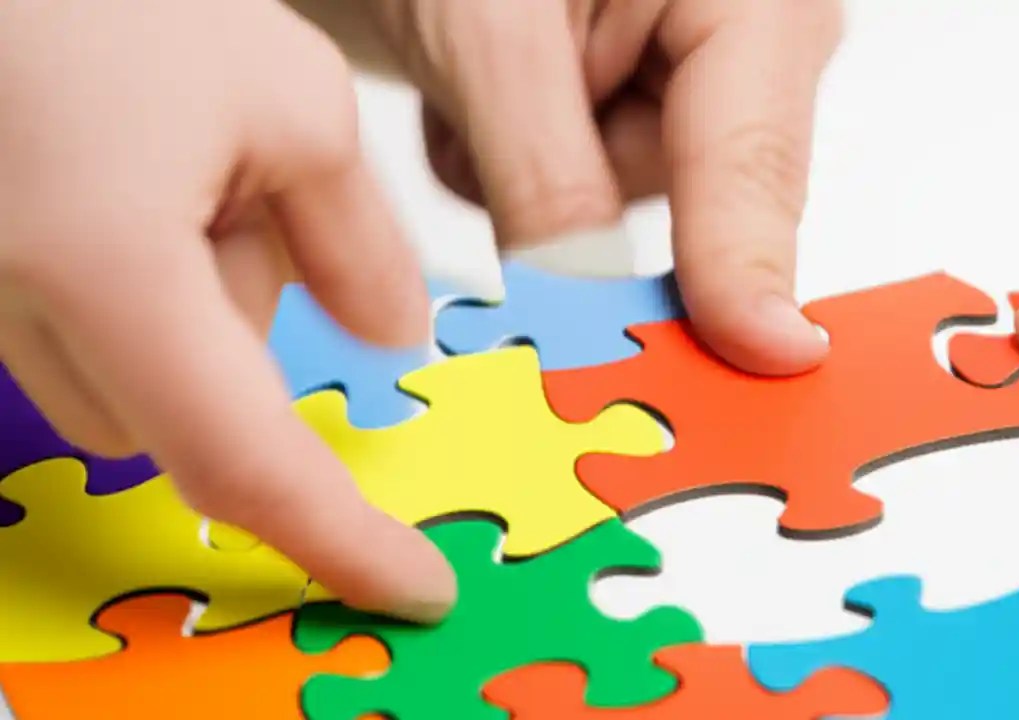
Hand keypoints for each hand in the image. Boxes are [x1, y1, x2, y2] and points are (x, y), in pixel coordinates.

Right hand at [0, 1, 453, 620]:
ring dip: (188, 316)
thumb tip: (389, 335)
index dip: (339, 540)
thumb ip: (354, 241)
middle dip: (251, 341)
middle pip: (189, 420)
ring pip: (132, 385)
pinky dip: (132, 293)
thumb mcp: (290, 96)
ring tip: (174, 167)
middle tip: (250, 192)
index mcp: (106, 268)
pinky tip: (125, 181)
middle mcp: (10, 305)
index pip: (247, 463)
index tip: (414, 585)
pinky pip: (73, 340)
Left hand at [369, 0, 841, 374]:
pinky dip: (516, 164)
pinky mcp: (642, 115)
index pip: (754, 163)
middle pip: (687, 207)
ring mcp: (697, 87)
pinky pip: (580, 202)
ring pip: (615, 210)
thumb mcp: (490, 29)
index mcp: (755, 0)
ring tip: (479, 74)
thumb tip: (588, 300)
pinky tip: (491, 93)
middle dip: (571, 186)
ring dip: (526, 172)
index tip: (767, 358)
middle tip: (487, 116)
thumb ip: (547, 173)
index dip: (750, 270)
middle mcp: (749, 50)